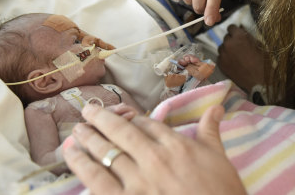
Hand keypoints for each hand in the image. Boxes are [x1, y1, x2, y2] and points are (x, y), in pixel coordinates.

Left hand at [63, 104, 245, 194]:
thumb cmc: (222, 193)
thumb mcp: (220, 159)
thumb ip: (211, 131)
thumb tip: (216, 107)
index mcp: (176, 146)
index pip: (147, 124)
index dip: (131, 117)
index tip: (122, 115)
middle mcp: (154, 158)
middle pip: (122, 132)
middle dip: (102, 119)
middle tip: (88, 112)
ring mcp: (138, 181)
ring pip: (106, 152)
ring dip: (89, 139)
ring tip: (77, 131)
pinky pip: (97, 180)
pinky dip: (82, 165)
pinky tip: (73, 155)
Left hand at [218, 25, 266, 92]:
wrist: (258, 80)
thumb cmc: (262, 61)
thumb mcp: (258, 44)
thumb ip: (248, 36)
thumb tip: (241, 30)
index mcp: (239, 36)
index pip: (231, 27)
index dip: (235, 31)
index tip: (238, 35)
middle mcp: (228, 43)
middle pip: (226, 37)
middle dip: (232, 41)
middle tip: (238, 47)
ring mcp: (223, 54)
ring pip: (222, 47)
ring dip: (227, 49)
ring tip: (235, 56)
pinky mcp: (220, 64)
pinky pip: (220, 57)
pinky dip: (225, 59)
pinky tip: (233, 63)